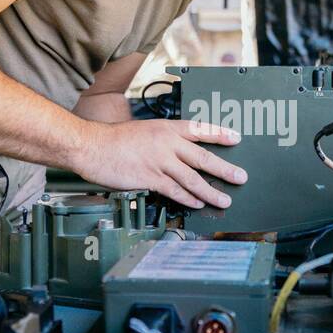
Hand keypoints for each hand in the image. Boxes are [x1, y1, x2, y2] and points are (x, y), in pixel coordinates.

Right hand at [71, 119, 246, 208]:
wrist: (91, 146)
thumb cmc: (114, 140)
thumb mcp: (144, 130)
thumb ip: (163, 140)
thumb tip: (180, 153)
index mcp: (166, 128)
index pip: (200, 129)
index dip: (220, 134)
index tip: (237, 139)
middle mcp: (167, 143)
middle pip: (203, 157)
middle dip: (225, 168)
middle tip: (240, 177)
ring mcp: (159, 161)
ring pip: (193, 178)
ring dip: (211, 191)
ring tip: (224, 199)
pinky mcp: (150, 178)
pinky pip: (175, 190)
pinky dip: (188, 198)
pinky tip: (198, 203)